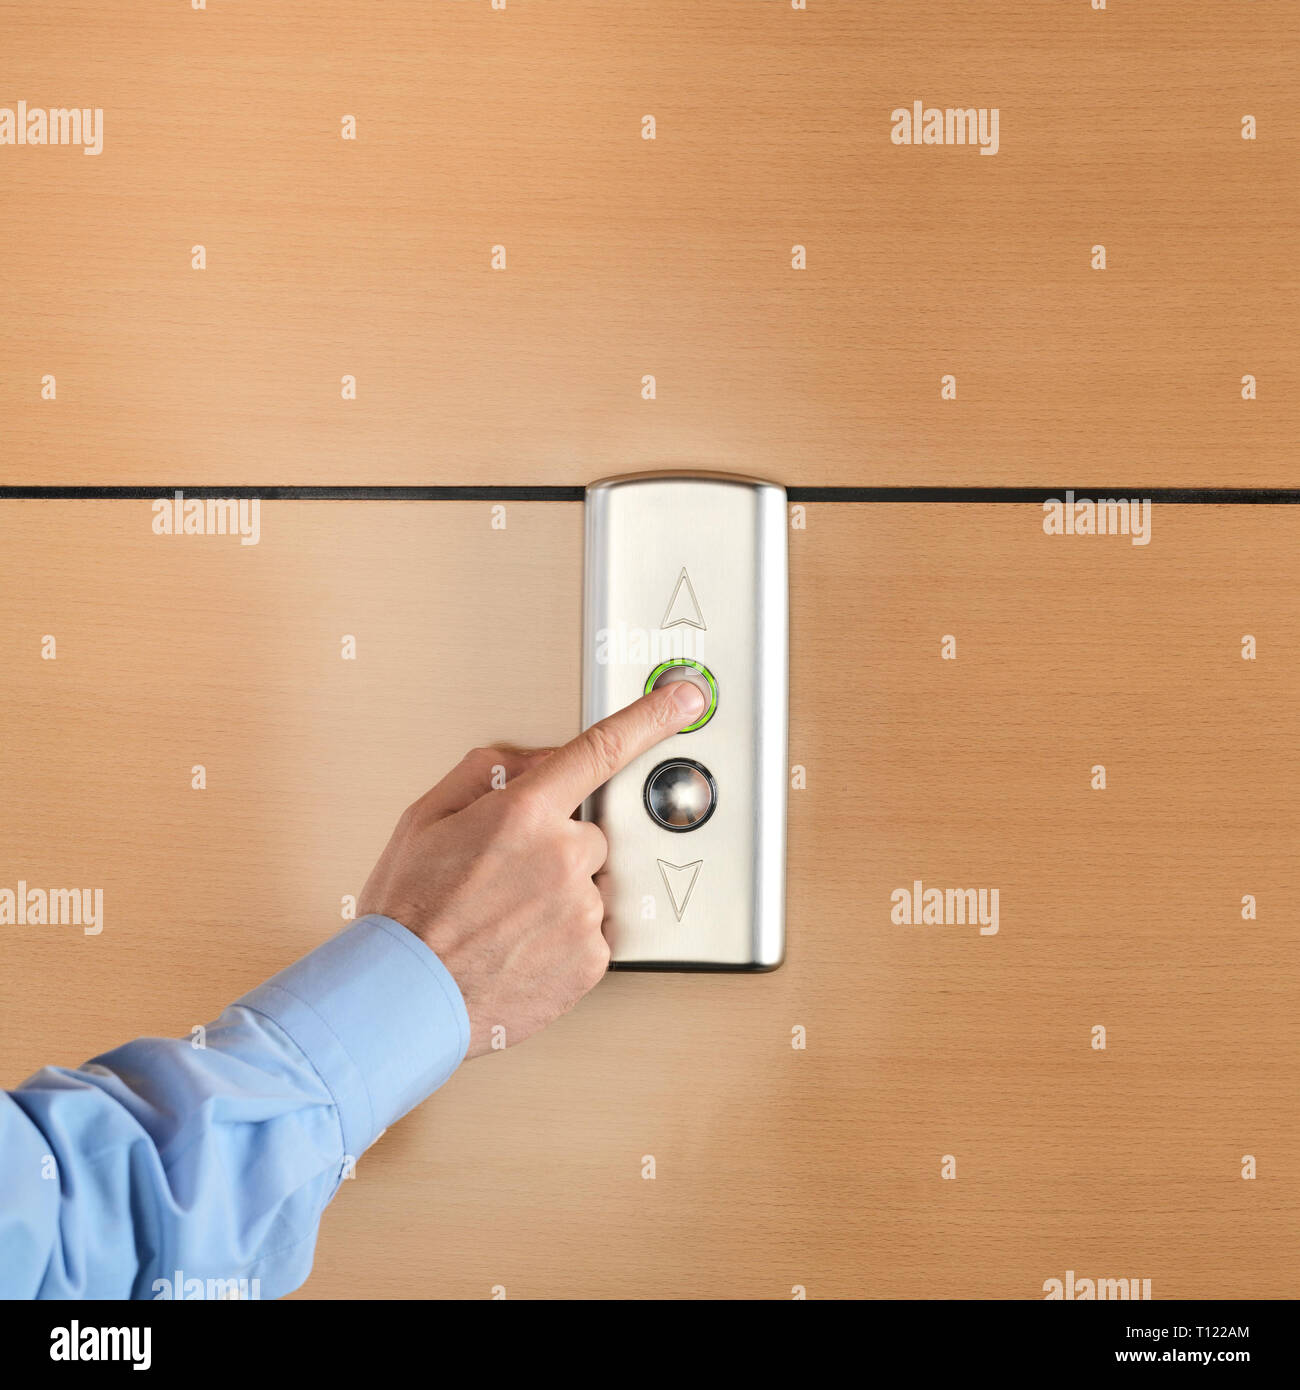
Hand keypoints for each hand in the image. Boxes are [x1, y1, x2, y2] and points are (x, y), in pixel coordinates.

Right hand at [358, 680, 707, 1057]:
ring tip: (504, 921)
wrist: (402, 999)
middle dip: (554, 849)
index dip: (650, 717)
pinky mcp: (593, 959)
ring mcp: (582, 911)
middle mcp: (563, 857)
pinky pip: (594, 932)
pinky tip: (520, 946)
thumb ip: (490, 772)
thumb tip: (538, 760)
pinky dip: (564, 937)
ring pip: (591, 886)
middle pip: (589, 834)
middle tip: (501, 881)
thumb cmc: (406, 912)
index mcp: (523, 813)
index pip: (601, 750)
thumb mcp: (426, 817)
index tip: (684, 699)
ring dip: (560, 896)